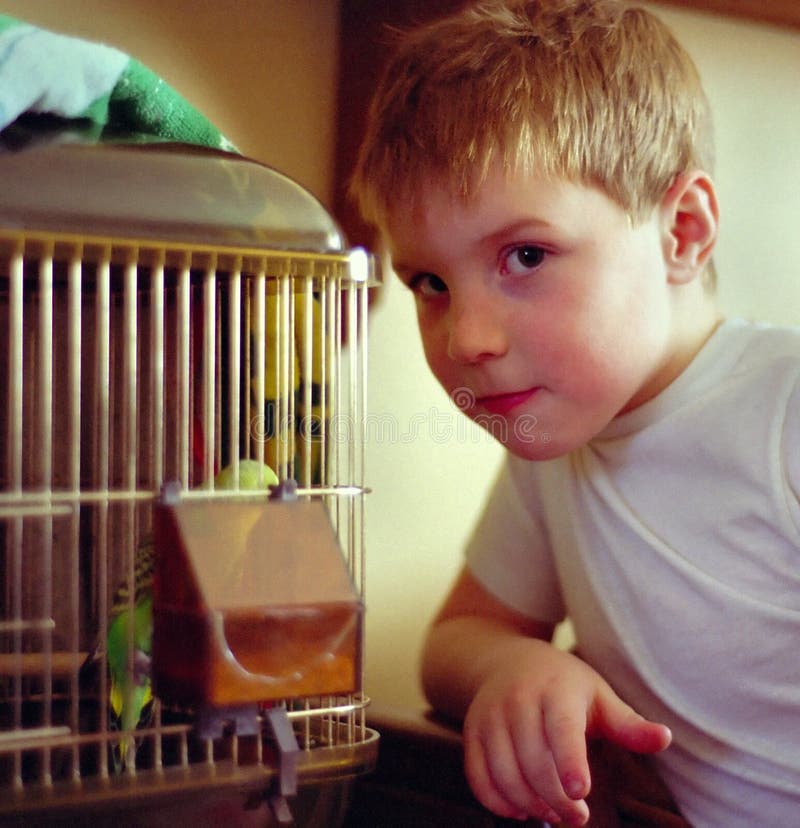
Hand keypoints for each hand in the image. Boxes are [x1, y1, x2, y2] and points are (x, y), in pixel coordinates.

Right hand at [462, 639, 670, 824]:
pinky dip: (498, 802)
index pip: (562, 729)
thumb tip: (664, 738)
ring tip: (553, 812)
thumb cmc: (563, 685)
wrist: (507, 661)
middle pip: (533, 760)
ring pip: (505, 773)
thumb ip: (628, 724)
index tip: (582, 794)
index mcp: (556, 690)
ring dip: (529, 804)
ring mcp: (490, 717)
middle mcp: (518, 701)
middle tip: (577, 817)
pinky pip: (479, 777)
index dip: (570, 762)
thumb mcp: (597, 695)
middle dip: (556, 799)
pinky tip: (521, 808)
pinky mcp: (472, 733)